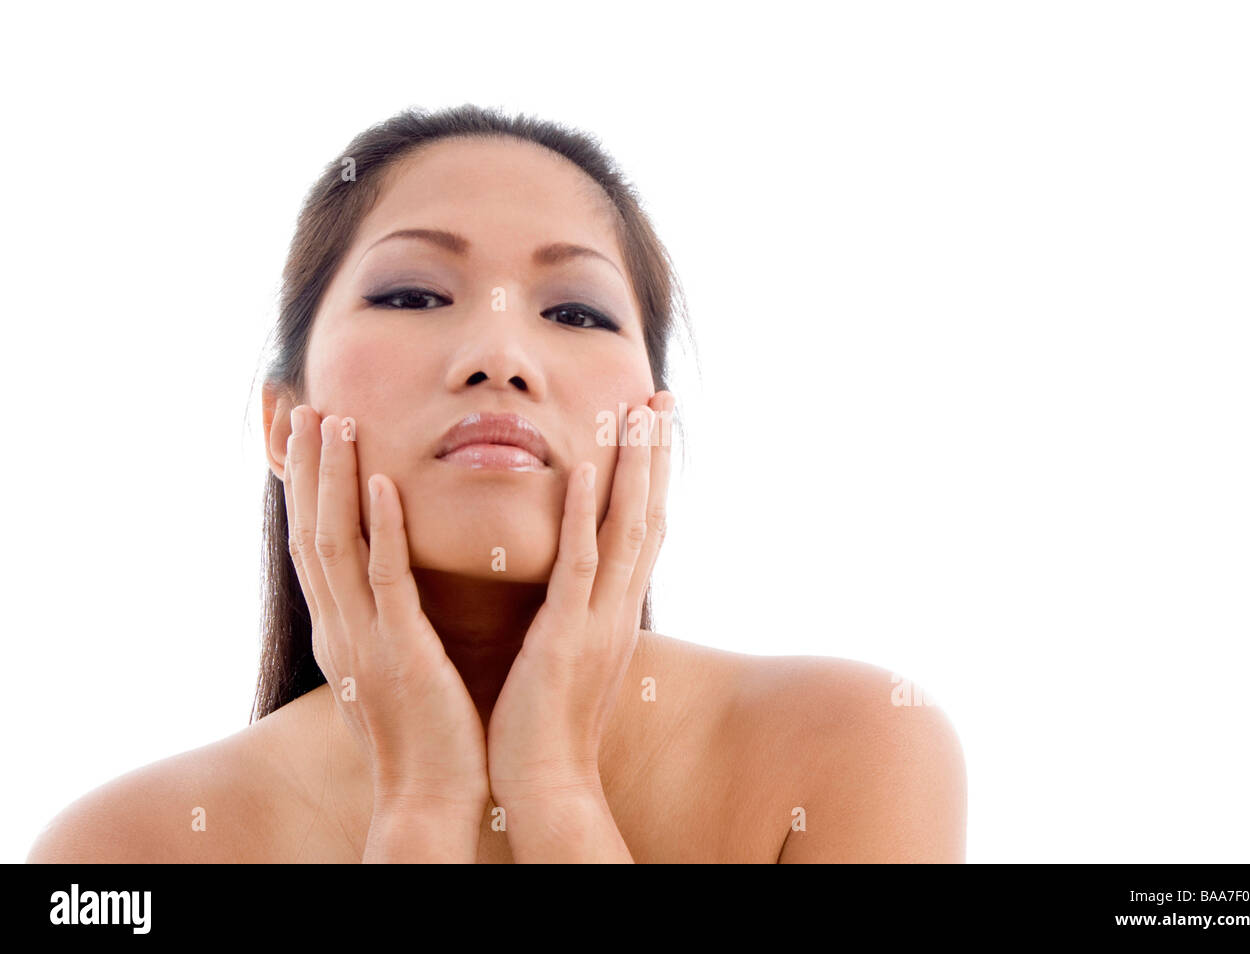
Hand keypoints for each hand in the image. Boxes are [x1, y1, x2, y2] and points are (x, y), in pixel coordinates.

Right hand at [283, 405, 489, 820]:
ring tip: (335, 422)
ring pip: (336, 543)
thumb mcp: (394, 668)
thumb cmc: (425, 735)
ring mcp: (363, 640)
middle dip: (308, 470)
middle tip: (307, 409)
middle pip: (310, 532)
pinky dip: (379, 528)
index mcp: (340, 632)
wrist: (431, 798)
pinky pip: (384, 579)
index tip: (307, 440)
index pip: (313, 546)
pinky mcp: (398, 652)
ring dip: (333, 480)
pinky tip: (382, 482)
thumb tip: (393, 592)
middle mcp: (339, 629)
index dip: (307, 491)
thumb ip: (387, 624)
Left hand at [486, 392, 673, 804]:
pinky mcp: (565, 637)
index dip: (653, 475)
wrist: (546, 783)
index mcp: (616, 611)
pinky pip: (580, 567)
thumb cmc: (547, 721)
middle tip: (663, 397)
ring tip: (637, 411)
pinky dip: (586, 515)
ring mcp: (597, 621)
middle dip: (656, 455)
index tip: (655, 425)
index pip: (643, 529)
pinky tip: (586, 470)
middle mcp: (618, 609)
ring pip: (625, 529)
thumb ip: (575, 612)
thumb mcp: (569, 653)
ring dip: (634, 468)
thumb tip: (572, 583)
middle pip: (648, 516)